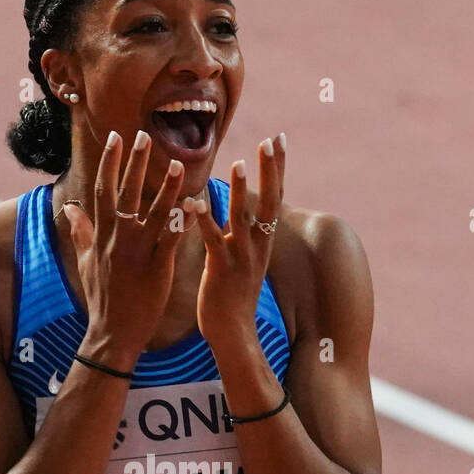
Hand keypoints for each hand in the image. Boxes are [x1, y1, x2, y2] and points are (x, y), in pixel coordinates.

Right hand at [63, 131, 189, 364]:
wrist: (112, 333)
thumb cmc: (101, 299)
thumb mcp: (86, 263)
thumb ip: (81, 233)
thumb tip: (71, 209)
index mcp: (103, 236)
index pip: (104, 190)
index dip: (110, 162)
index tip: (116, 138)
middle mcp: (119, 240)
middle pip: (126, 194)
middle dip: (134, 163)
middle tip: (144, 134)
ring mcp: (138, 254)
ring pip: (154, 214)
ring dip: (166, 187)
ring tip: (178, 163)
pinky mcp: (157, 270)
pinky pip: (172, 241)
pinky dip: (183, 223)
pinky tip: (195, 205)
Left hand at [193, 134, 285, 351]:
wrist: (234, 335)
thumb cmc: (233, 298)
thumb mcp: (244, 260)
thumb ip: (243, 234)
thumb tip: (242, 210)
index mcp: (262, 242)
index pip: (274, 198)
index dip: (277, 168)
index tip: (278, 139)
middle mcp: (256, 247)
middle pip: (267, 203)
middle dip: (269, 171)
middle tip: (269, 141)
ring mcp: (240, 259)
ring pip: (242, 220)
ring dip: (240, 192)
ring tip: (237, 164)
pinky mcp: (221, 272)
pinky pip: (213, 242)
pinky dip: (204, 222)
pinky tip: (194, 202)